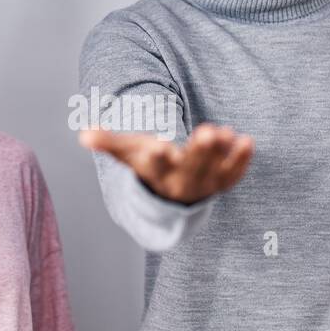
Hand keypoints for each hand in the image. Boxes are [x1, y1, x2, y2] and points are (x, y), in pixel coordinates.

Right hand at [77, 122, 252, 204]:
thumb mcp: (129, 154)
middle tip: (207, 132)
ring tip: (227, 132)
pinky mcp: (222, 182)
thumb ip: (108, 143)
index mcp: (156, 174)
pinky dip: (241, 160)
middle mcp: (180, 182)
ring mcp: (204, 184)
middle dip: (199, 152)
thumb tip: (82, 135)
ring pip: (214, 171)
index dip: (156, 157)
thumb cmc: (149, 165)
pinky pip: (234, 174)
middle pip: (190, 168)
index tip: (157, 146)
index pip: (154, 167)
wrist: (172, 198)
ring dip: (222, 154)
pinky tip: (247, 141)